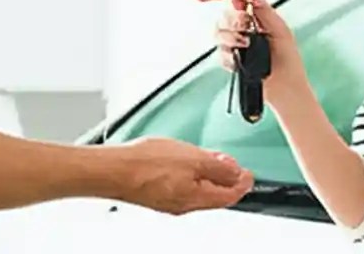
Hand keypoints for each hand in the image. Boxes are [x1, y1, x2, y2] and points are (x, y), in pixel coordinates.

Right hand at [118, 137, 253, 214]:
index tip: (249, 174)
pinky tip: (184, 163)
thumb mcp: (194, 159)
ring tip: (211, 161)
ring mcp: (168, 200)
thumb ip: (218, 167)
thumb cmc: (148, 165)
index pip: (229, 195)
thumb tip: (236, 173)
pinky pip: (180, 185)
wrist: (114, 170)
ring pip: (196, 190)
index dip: (243, 183)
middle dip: (226, 180)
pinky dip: (189, 175)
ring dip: (207, 176)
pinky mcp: (154, 193)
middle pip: (214, 195)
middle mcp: (184, 204)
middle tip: (233, 167)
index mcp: (197, 198)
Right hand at [215, 0, 308, 107]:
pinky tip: (240, 60)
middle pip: (224, 17)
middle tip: (244, 26)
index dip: (236, 3)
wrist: (286, 88)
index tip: (241, 6)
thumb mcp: (280, 30)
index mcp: (256, 21)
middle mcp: (243, 32)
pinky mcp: (231, 62)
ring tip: (245, 44)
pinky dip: (229, 56)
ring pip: (218, 33)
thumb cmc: (288, 59)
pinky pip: (220, 54)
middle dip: (232, 20)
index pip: (238, 4)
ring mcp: (235, 47)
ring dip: (230, 37)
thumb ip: (265, 12)